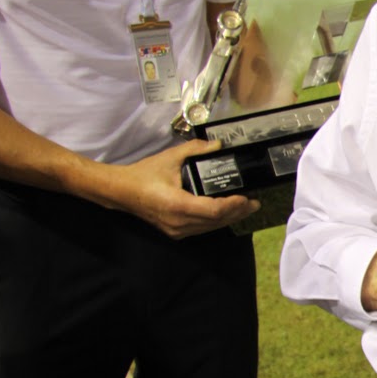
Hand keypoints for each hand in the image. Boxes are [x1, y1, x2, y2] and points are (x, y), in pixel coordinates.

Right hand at [100, 140, 258, 238]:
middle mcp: (179, 222)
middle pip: (216, 221)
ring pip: (210, 228)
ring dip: (229, 218)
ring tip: (245, 207)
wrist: (121, 192)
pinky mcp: (176, 232)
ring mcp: (177, 230)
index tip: (247, 197)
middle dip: (238, 212)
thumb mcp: (170, 157)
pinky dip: (216, 221)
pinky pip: (202, 229)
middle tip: (255, 202)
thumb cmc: (144, 174)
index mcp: (177, 204)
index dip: (233, 205)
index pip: (214, 210)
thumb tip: (218, 145)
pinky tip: (226, 213)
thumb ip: (195, 149)